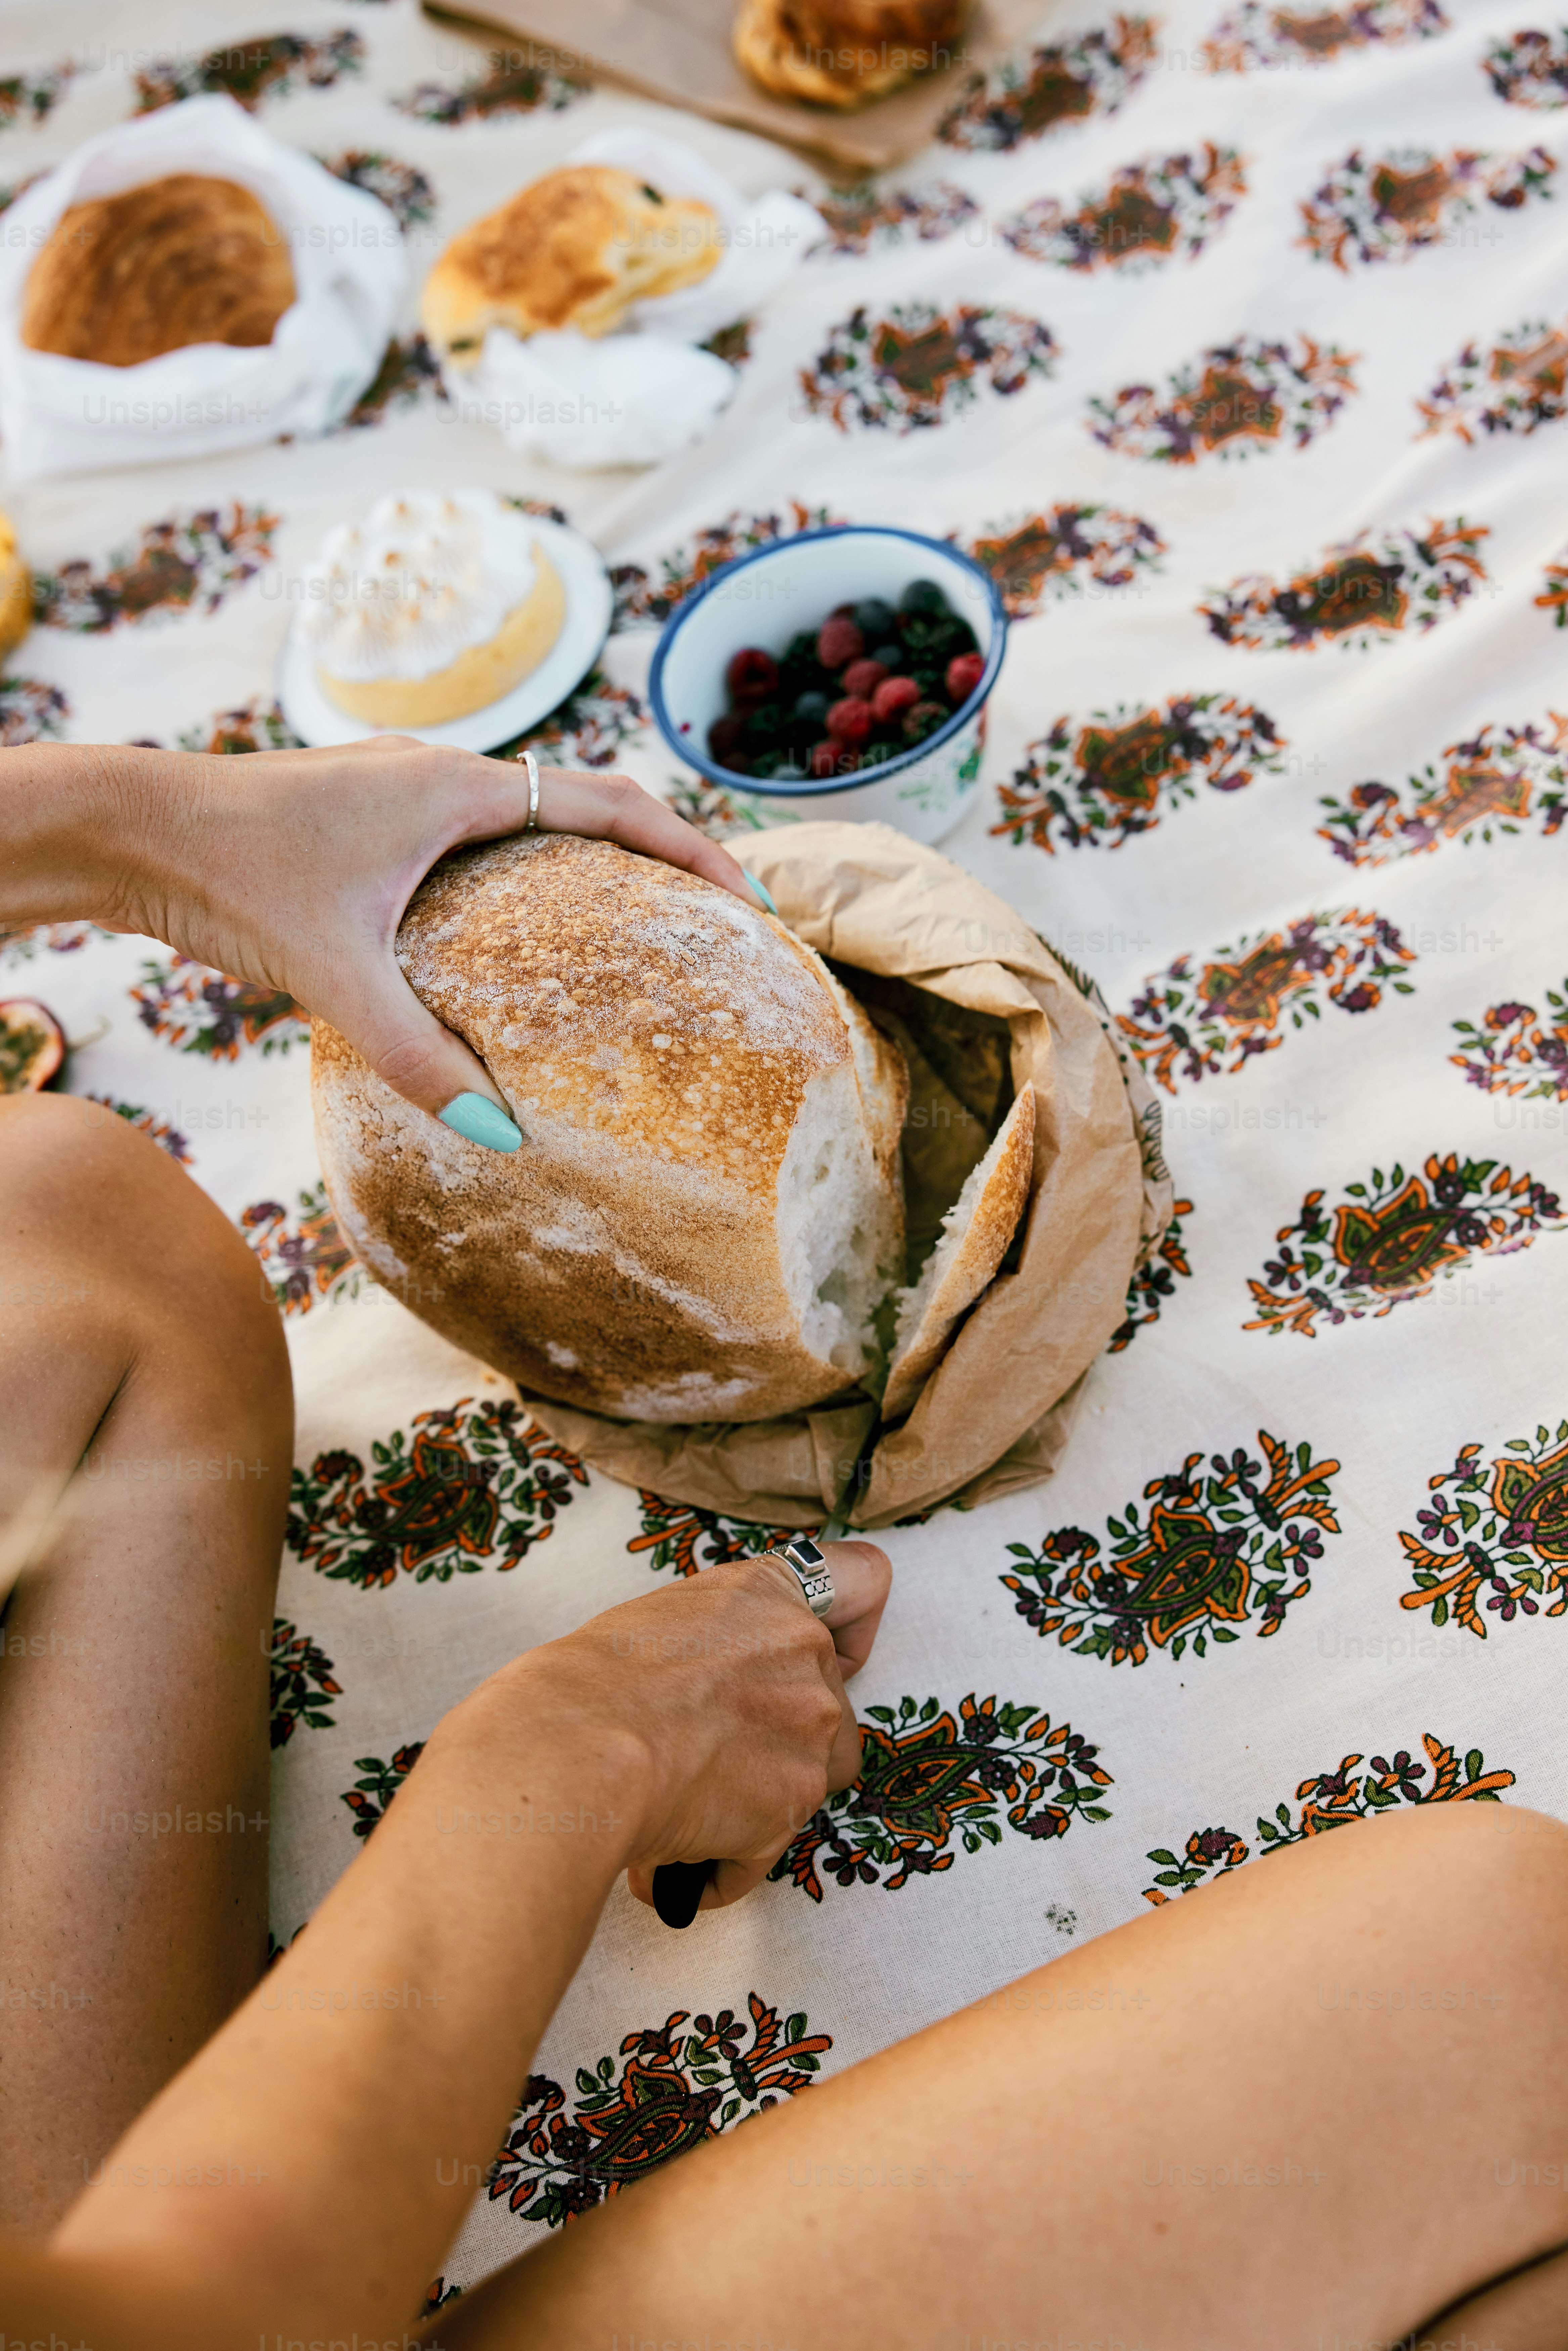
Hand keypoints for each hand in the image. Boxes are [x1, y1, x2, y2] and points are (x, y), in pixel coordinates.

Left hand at [107, 738, 761, 1128]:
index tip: (748, 901)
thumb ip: (418, 1054)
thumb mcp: (334, 972)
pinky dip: (527, 872)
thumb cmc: (229, 876)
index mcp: (459, 788)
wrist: (126, 825)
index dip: (693, 851)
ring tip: (636, 931)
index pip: (615, 804)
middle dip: (660, 857)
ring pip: (530, 816)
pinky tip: (520, 938)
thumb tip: (500, 1129)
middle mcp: (443, 773)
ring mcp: (405, 787)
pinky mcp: (371, 813)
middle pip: (587, 803)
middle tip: (713, 924)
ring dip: (591, 860)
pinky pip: (480, 833)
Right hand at [522, 1540, 890, 1913]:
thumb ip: (717, 1647)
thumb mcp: (660, 1626)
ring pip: (806, 1780)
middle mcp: (804, 1654)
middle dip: (776, 1745)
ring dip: (754, 1806)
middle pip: (828, 1709)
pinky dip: (722, 1863)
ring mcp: (808, 1729)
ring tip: (677, 1819)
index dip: (853, 1626)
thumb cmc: (588, 1686)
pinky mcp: (794, 1802)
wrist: (574, 1750)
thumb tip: (709, 1700)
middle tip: (704, 1763)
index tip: (829, 1656)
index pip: (863, 1578)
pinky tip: (668, 1863)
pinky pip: (765, 1847)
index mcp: (769, 1595)